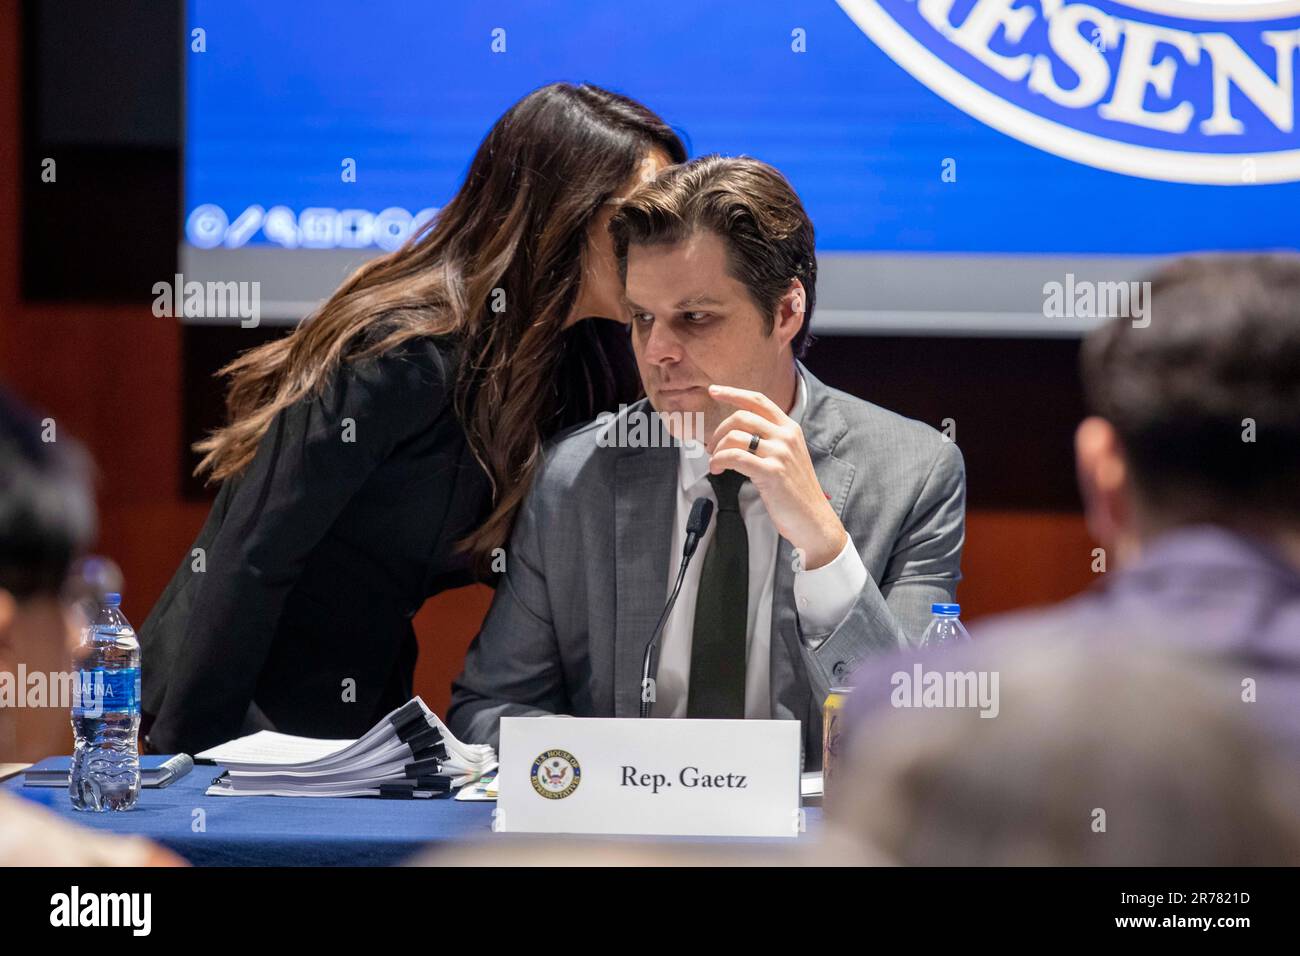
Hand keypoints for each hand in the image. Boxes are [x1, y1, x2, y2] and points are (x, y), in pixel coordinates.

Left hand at [706, 384, 846, 569]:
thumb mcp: (788, 457)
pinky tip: (718, 470)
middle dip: (719, 431)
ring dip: (717, 449)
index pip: (758, 401)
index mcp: (790, 429)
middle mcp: (786, 436)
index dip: (733, 393)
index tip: (714, 391)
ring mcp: (780, 453)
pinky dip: (719, 461)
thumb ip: (770, 441)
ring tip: (715, 462)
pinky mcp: (771, 472)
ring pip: (735, 436)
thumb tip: (737, 435)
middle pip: (741, 417)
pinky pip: (735, 457)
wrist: (813, 520)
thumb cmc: (796, 493)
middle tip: (711, 447)